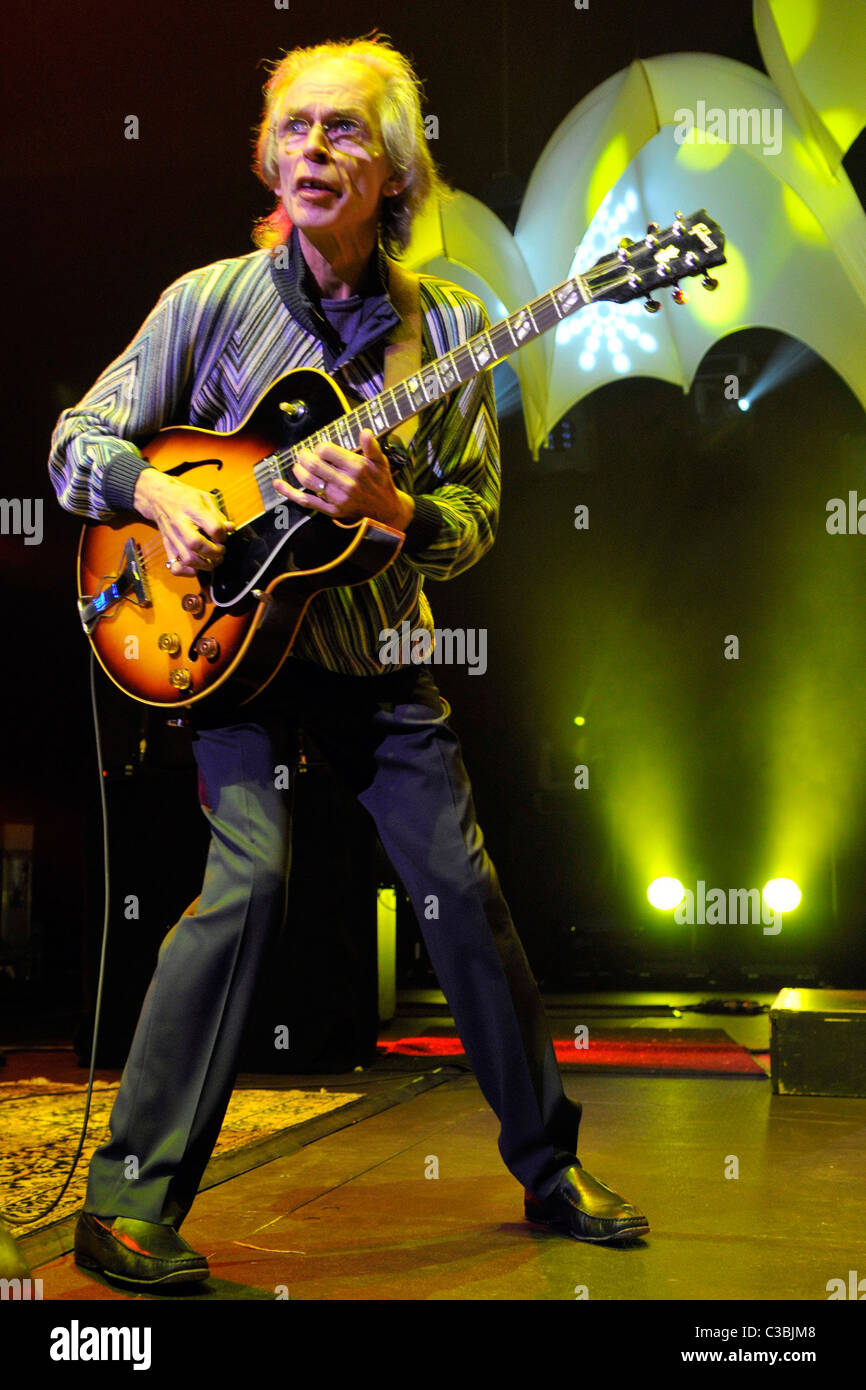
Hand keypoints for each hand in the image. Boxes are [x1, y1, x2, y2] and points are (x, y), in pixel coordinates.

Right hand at [133, 469, 233, 577]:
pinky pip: (176, 568)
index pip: (213, 527)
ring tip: (212, 560)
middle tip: (220, 550)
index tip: (224, 535)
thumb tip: (230, 529)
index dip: (223, 535)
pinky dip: (189, 572)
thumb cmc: (183, 497)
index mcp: (192, 509)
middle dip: (215, 552)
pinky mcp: (168, 547)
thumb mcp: (205, 498)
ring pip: (188, 559)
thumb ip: (219, 515)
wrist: (158, 497)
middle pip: (197, 545)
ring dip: (206, 564)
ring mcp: (172, 537)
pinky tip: (197, 565)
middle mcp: (180, 524)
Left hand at [273, 429, 413, 532]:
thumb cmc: (380, 482)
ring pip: (307, 481)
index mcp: (356, 468)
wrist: (385, 510)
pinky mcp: (330, 510)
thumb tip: (364, 432)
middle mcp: (345, 483)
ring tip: (300, 464)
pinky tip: (278, 483)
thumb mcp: (381, 462)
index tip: (322, 448)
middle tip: (304, 453)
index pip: (326, 450)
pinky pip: (305, 501)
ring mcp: (336, 498)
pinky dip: (289, 492)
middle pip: (313, 464)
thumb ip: (371, 446)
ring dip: (298, 469)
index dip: (319, 446)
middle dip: (304, 455)